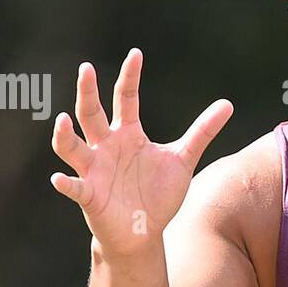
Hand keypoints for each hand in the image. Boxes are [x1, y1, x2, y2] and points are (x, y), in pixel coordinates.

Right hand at [50, 48, 232, 256]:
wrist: (143, 232)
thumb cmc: (158, 194)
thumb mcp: (183, 160)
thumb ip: (202, 132)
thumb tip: (228, 104)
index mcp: (128, 134)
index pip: (126, 98)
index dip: (130, 77)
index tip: (135, 53)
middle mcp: (106, 147)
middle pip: (91, 114)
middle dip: (87, 92)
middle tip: (86, 68)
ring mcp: (94, 170)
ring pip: (72, 147)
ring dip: (65, 136)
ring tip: (62, 120)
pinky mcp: (89, 196)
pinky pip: (74, 187)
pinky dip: (66, 183)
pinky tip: (59, 179)